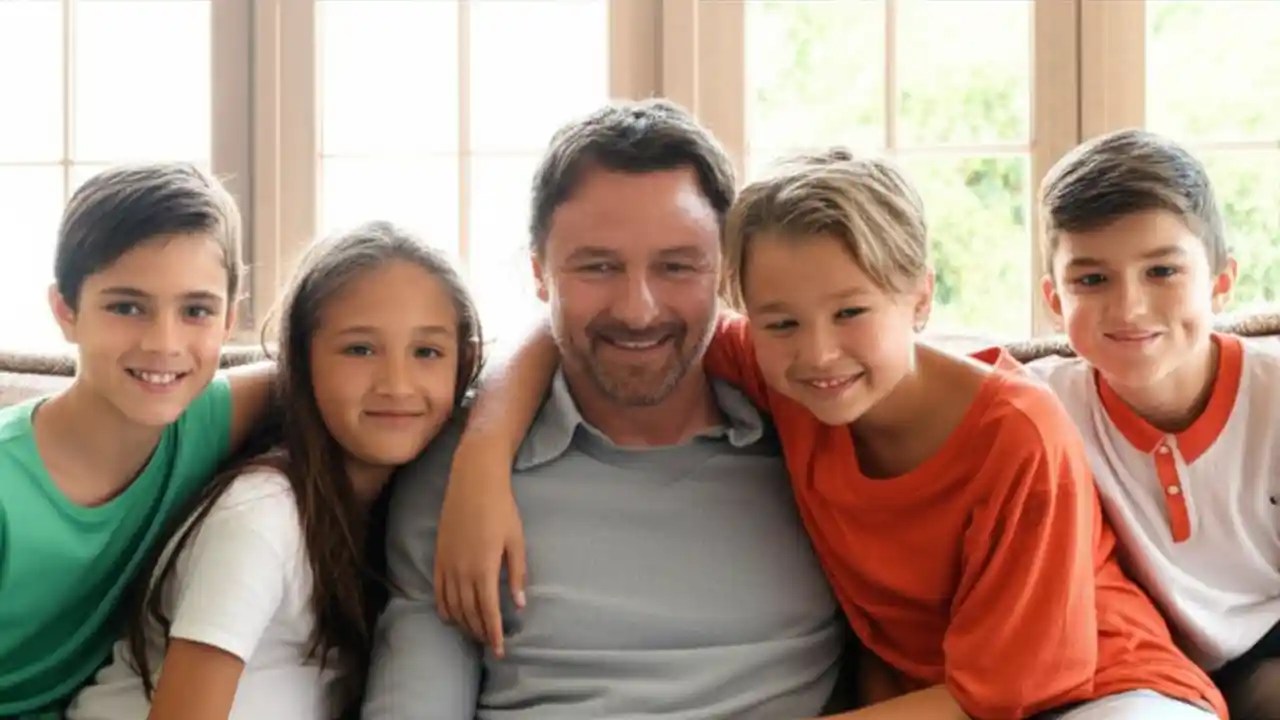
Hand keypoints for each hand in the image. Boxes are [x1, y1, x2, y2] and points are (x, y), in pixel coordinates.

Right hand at [433, 442, 527, 657]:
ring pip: (452, 606)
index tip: (500, 650)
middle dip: (480, 632)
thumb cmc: (501, 509)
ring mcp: (447, 565)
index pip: (488, 612)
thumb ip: (517, 574)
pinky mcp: (438, 557)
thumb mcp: (516, 541)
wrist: (473, 482)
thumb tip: (519, 604)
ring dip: (463, 624)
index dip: (494, 634)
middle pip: (469, 613)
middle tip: (491, 645)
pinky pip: (438, 592)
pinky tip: (451, 617)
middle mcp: (462, 571)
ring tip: (475, 634)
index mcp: (484, 569)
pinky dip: (444, 608)